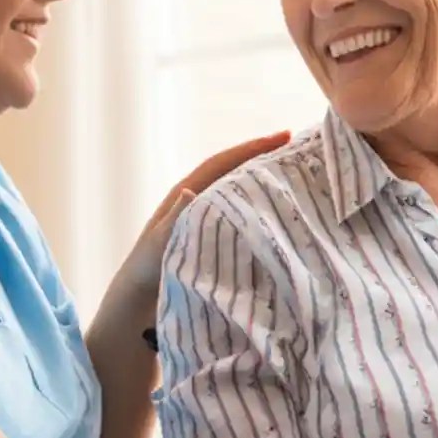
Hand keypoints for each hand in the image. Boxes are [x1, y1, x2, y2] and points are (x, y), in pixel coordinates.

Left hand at [119, 130, 291, 291]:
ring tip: (296, 175)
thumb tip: (191, 191)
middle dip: (263, 158)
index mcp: (184, 192)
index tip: (282, 137)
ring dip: (264, 182)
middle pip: (235, 171)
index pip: (221, 162)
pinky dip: (260, 209)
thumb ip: (175, 219)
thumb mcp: (158, 243)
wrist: (140, 301)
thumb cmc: (145, 269)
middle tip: (297, 151)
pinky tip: (281, 212)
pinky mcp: (215, 236)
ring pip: (240, 191)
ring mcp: (208, 217)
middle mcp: (199, 198)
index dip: (250, 148)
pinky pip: (242, 216)